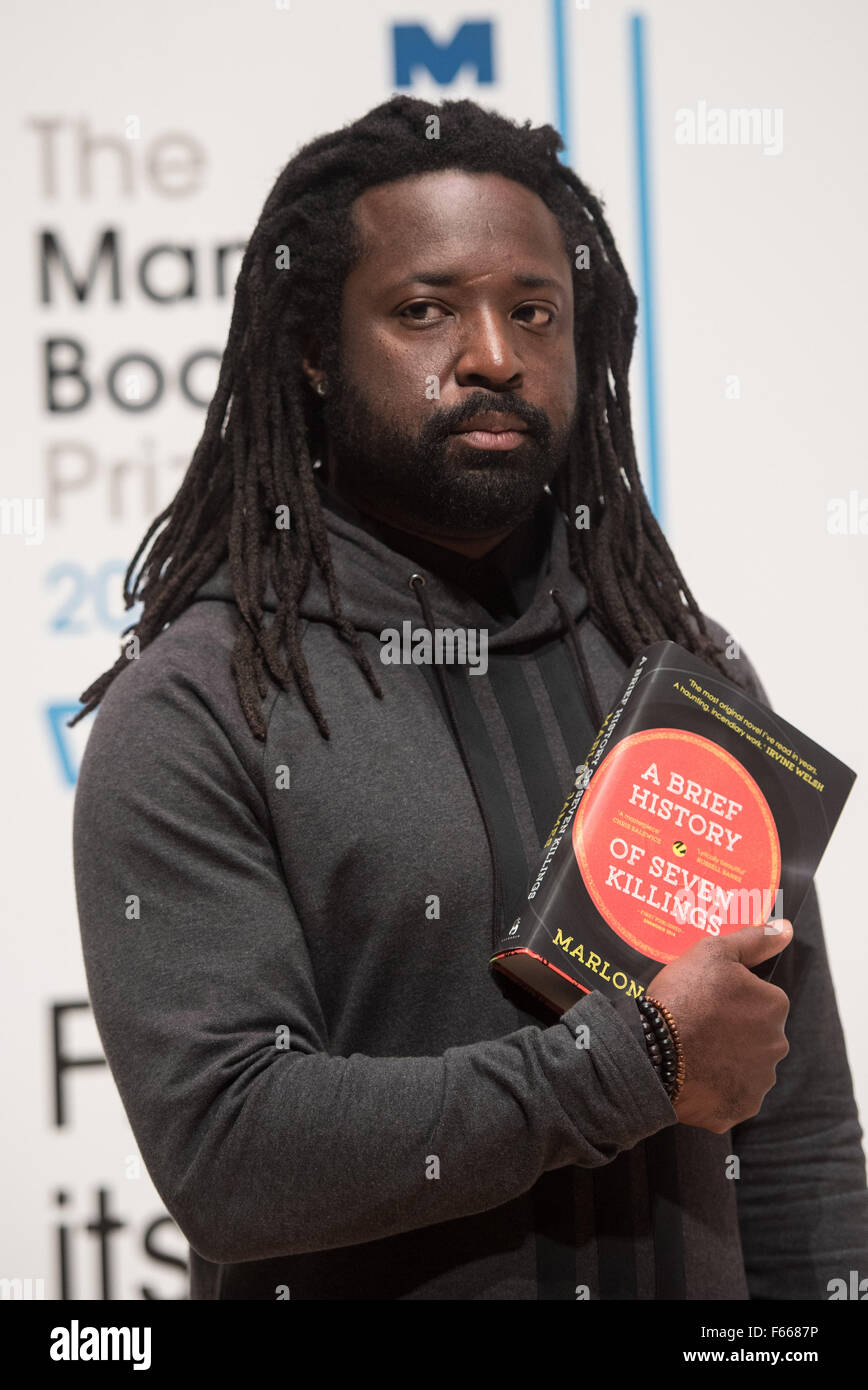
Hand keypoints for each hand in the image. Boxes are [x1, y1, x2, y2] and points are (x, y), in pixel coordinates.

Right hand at [645, 919, 792, 1132]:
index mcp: (774, 1006)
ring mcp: (758, 1081)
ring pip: (745, 1065)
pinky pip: (731, 1095)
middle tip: (697, 1023)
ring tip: (691, 1049)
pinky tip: (693, 1074)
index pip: (760, 998)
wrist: (651, 1051)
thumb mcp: (713, 952)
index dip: (731, 997)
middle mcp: (776, 1046)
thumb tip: (786, 929)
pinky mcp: (738, 1107)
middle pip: (756, 1033)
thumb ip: (754, 940)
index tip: (707, 999)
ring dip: (726, 1059)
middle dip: (733, 1030)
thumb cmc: (682, 997)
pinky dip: (716, 1087)